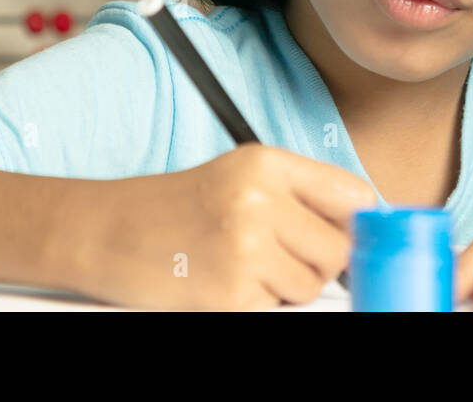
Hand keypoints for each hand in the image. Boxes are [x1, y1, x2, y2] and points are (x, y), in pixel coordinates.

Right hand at [63, 144, 377, 309]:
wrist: (107, 231)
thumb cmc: (176, 207)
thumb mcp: (239, 177)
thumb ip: (298, 194)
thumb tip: (365, 223)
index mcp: (267, 163)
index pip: (353, 195)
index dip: (359, 222)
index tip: (352, 235)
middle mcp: (260, 199)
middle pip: (338, 248)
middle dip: (319, 262)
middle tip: (279, 256)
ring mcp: (245, 248)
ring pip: (311, 285)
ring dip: (286, 287)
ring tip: (243, 266)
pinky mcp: (230, 293)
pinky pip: (275, 309)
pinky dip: (256, 304)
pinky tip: (223, 283)